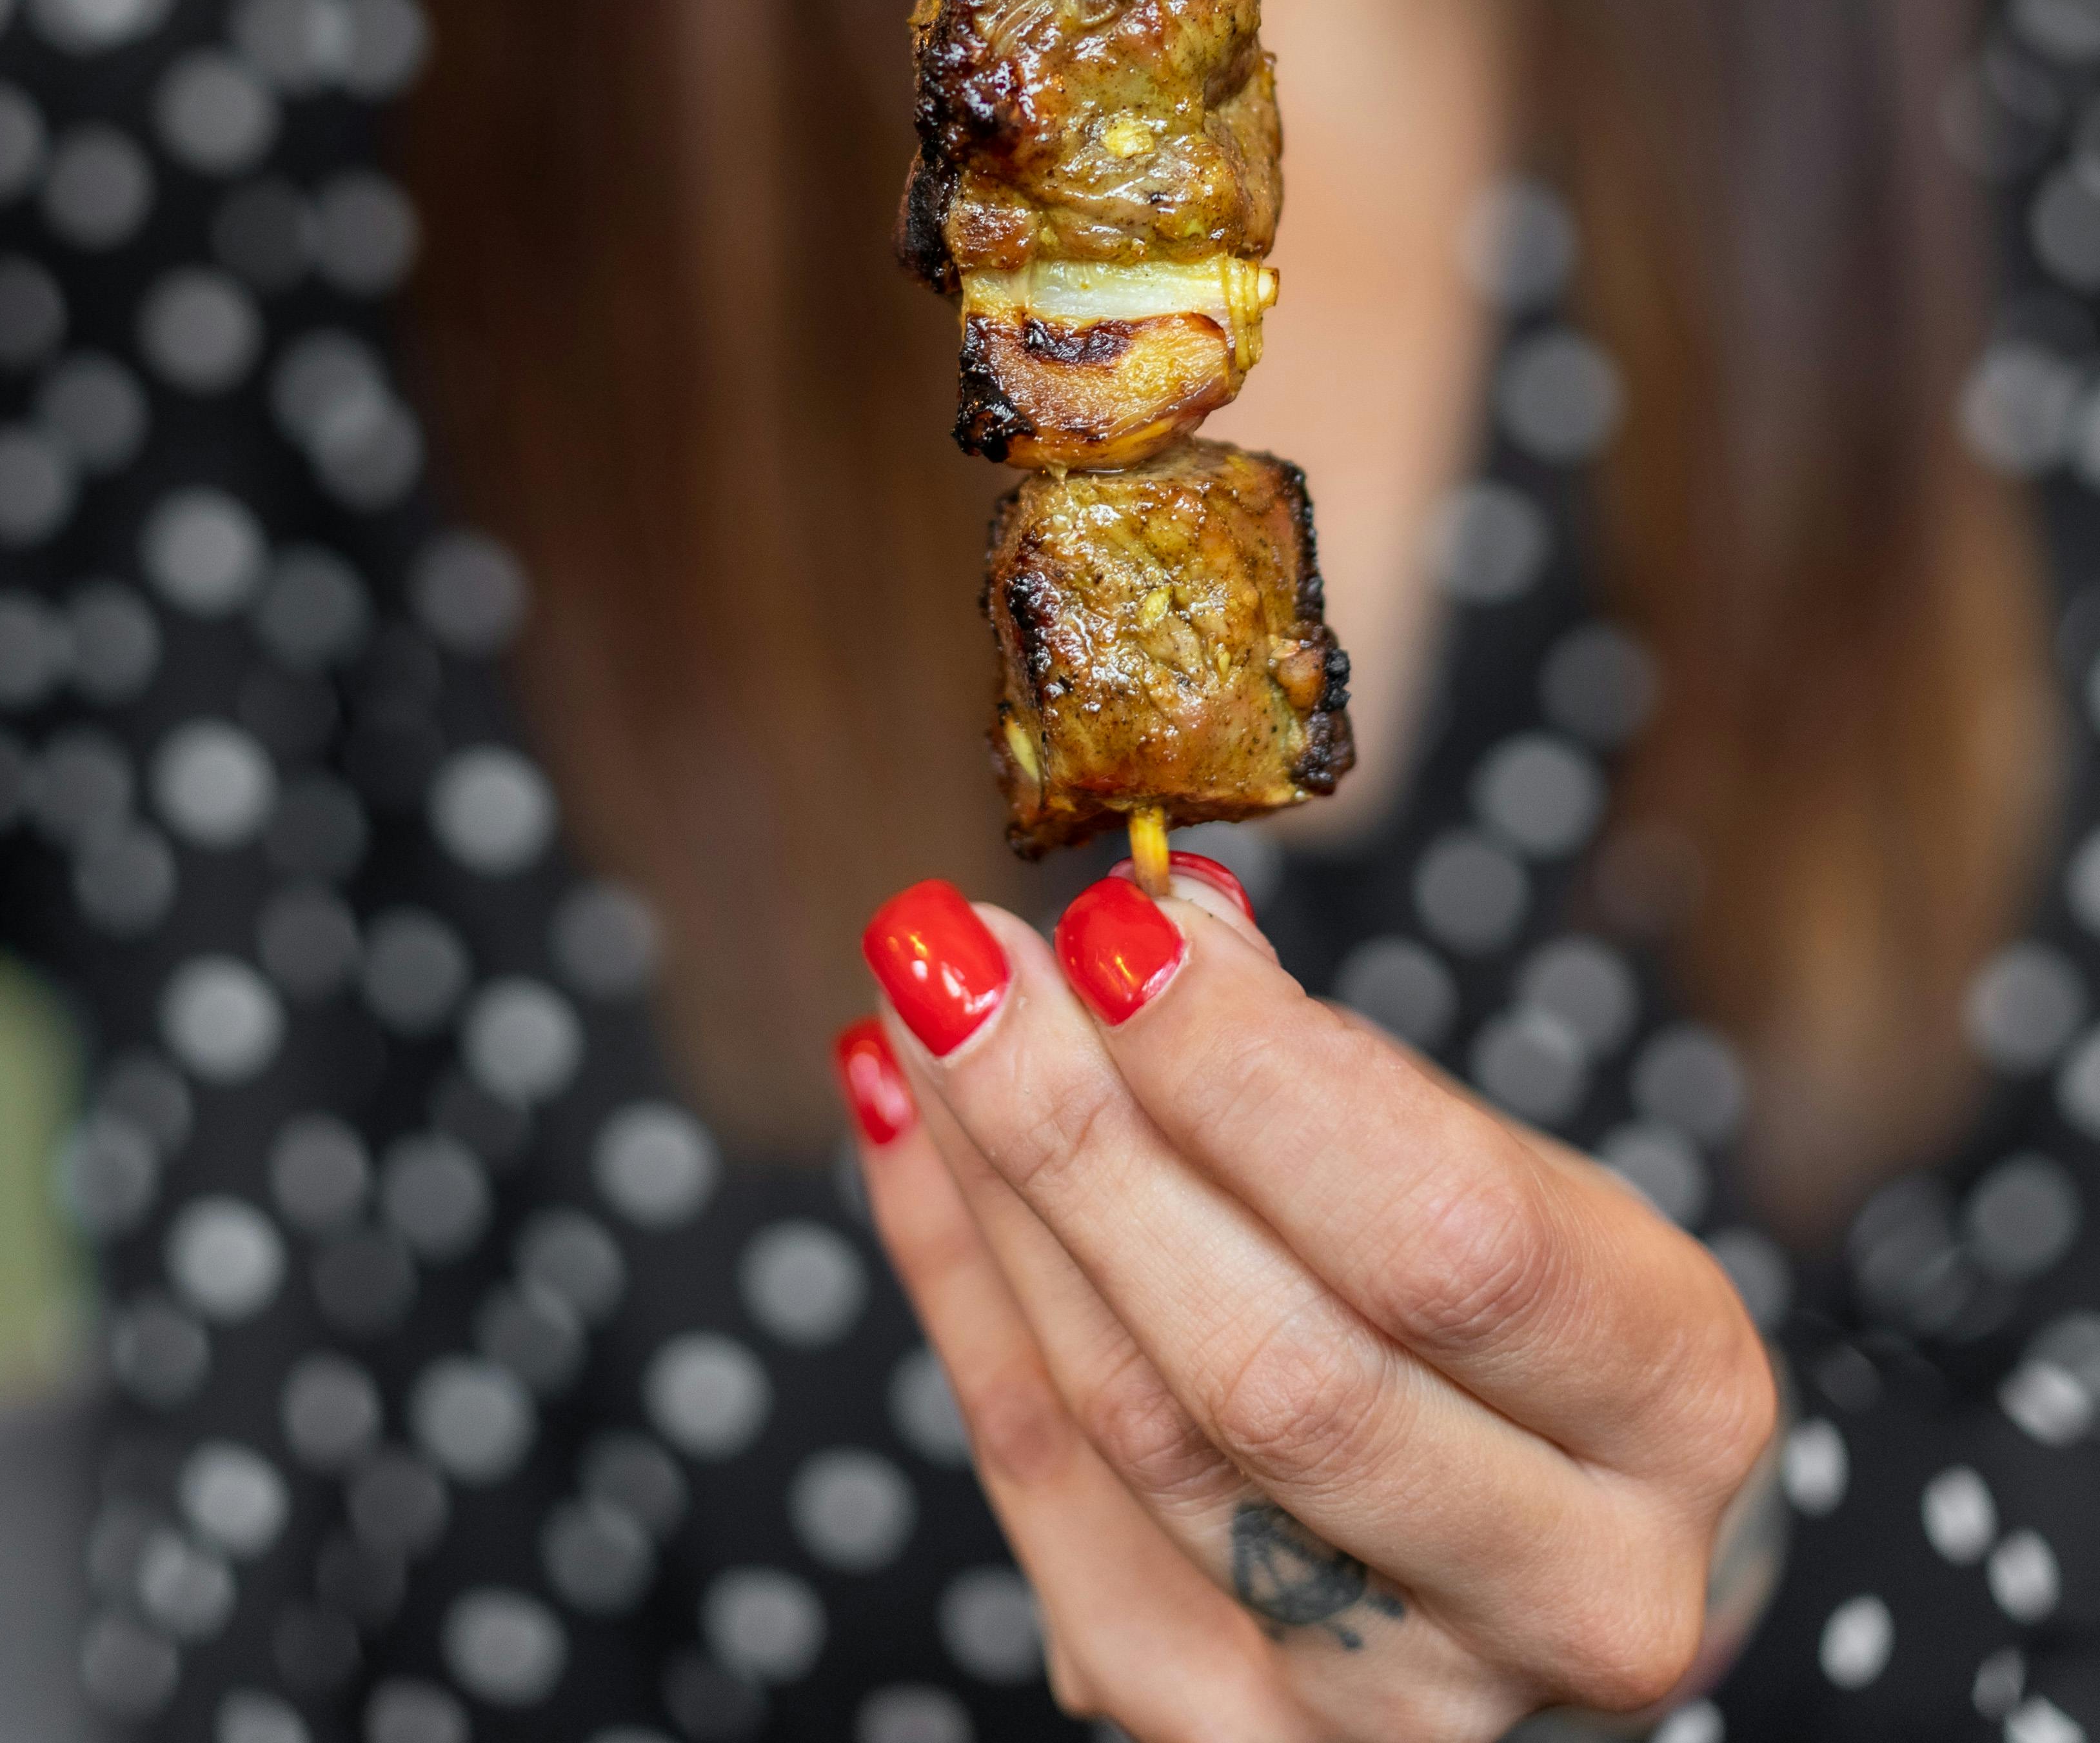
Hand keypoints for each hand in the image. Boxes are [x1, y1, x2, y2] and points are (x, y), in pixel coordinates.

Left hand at [846, 861, 1779, 1739]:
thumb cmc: (1539, 1329)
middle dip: (1081, 1134)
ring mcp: (1388, 1709)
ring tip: (918, 1003)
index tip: (1112, 922)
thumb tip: (1151, 923)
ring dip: (994, 1193)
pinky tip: (905, 1130)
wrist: (1572, 1560)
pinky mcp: (1225, 1741)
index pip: (1444, 1243)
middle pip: (1270, 1367)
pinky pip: (1046, 1501)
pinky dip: (955, 1290)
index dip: (1256, 1081)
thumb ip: (1340, 1075)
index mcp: (1677, 1409)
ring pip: (1136, 1435)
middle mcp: (1567, 1595)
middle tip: (958, 947)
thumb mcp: (1520, 1176)